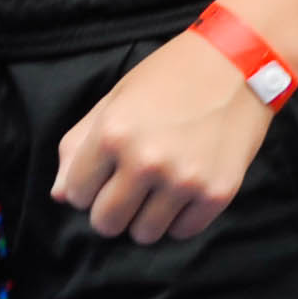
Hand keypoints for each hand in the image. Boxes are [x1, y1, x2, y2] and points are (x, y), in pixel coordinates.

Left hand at [53, 27, 272, 243]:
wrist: (237, 63)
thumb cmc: (170, 76)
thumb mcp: (115, 100)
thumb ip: (80, 146)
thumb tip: (60, 196)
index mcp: (112, 134)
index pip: (76, 195)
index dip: (87, 188)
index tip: (104, 176)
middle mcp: (145, 162)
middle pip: (107, 223)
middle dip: (112, 211)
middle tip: (129, 191)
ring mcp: (183, 181)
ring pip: (144, 234)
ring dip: (146, 218)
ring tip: (158, 191)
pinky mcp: (216, 194)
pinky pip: (183, 232)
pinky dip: (179, 219)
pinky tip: (184, 191)